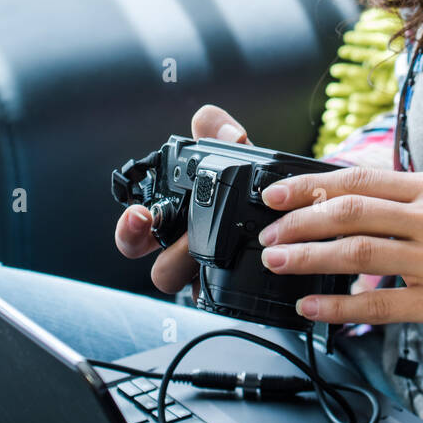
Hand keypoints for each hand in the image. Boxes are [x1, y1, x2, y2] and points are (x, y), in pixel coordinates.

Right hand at [114, 104, 250, 296]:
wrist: (293, 212)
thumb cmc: (253, 185)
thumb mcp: (239, 156)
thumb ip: (222, 134)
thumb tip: (211, 123)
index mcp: (176, 217)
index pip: (136, 232)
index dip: (130, 229)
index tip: (138, 215)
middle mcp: (185, 249)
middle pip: (158, 269)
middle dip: (166, 257)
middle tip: (181, 239)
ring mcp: (205, 272)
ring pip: (185, 286)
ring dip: (192, 265)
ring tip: (212, 246)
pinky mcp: (228, 288)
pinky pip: (215, 299)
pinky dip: (221, 289)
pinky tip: (240, 271)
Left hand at [256, 166, 422, 339]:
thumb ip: (412, 198)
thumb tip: (352, 196)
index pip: (359, 178)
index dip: (309, 185)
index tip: (276, 193)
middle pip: (351, 213)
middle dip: (299, 221)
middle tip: (267, 232)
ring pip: (358, 255)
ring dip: (308, 258)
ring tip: (277, 261)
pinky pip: (379, 305)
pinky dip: (339, 307)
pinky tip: (311, 308)